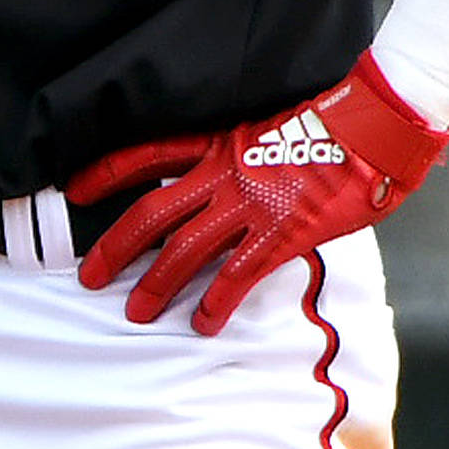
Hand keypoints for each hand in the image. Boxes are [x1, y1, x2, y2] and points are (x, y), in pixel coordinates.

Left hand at [68, 54, 448, 333]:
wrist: (374, 126)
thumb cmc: (328, 124)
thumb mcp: (267, 127)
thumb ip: (238, 153)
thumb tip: (221, 176)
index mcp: (218, 142)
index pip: (147, 154)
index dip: (107, 173)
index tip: (75, 189)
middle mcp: (223, 173)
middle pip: (152, 212)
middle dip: (116, 246)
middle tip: (88, 276)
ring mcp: (251, 204)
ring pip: (185, 249)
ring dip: (156, 284)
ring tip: (135, 313)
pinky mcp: (282, 234)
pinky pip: (238, 274)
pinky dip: (216, 302)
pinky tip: (202, 324)